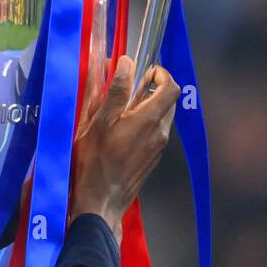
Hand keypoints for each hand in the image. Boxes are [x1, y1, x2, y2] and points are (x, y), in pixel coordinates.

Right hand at [68, 55, 180, 240]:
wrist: (101, 202)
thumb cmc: (95, 160)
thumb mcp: (99, 121)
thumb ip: (116, 91)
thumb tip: (127, 63)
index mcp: (150, 119)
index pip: (172, 87)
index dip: (162, 74)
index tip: (146, 71)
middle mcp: (160, 133)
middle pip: (169, 101)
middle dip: (155, 88)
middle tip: (132, 86)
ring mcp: (158, 148)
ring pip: (162, 118)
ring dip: (149, 106)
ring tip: (124, 108)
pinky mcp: (151, 159)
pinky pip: (155, 133)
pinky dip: (145, 123)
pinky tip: (123, 129)